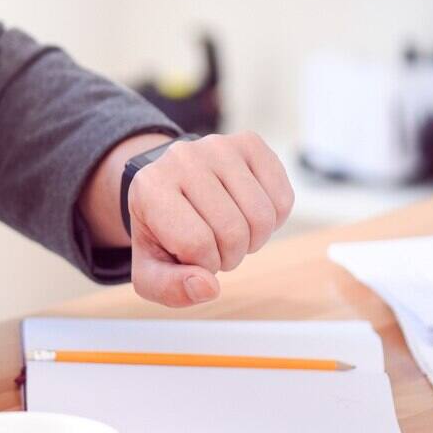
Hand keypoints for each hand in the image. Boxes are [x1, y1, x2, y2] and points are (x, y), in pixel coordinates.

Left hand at [127, 132, 294, 306]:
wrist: (169, 187)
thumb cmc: (161, 232)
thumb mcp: (150, 269)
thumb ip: (169, 288)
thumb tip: (207, 286)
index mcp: (149, 187)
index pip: (195, 243)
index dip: (203, 265)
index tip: (192, 257)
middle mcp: (182, 157)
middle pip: (233, 231)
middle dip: (230, 256)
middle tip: (215, 247)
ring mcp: (218, 146)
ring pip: (262, 216)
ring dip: (253, 241)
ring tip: (230, 233)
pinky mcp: (250, 144)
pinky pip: (283, 198)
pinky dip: (274, 221)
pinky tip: (248, 214)